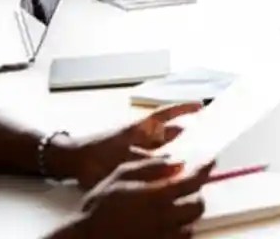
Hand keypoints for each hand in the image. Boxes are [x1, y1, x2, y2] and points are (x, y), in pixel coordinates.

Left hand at [65, 103, 200, 188]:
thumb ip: (150, 159)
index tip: (201, 105)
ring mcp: (137, 147)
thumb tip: (174, 161)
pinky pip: (154, 161)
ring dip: (176, 153)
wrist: (74, 161)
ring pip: (163, 148)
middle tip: (206, 140)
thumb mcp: (125, 155)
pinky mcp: (132, 160)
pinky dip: (164, 166)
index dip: (184, 108)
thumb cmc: (97, 153)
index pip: (168, 113)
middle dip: (186, 135)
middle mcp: (142, 135)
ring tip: (193, 159)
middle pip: (169, 132)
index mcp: (141, 127)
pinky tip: (171, 174)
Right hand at [76, 157, 210, 238]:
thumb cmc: (100, 205)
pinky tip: (168, 225)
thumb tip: (177, 163)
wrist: (88, 237)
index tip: (211, 162)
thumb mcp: (120, 175)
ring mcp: (164, 235)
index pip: (193, 180)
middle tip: (188, 190)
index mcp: (158, 195)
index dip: (205, 169)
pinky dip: (180, 231)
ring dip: (188, 214)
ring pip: (191, 224)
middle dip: (197, 195)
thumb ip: (150, 167)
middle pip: (198, 205)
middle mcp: (166, 217)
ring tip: (176, 208)